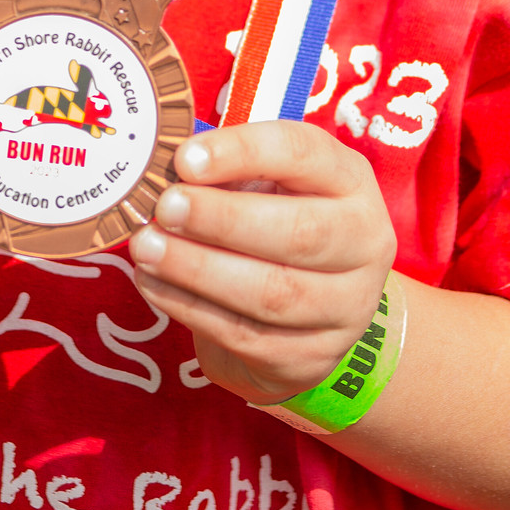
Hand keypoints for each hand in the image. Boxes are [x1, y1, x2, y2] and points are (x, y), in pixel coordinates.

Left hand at [128, 120, 395, 405]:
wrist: (309, 311)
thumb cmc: (274, 221)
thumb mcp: (262, 183)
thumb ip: (225, 174)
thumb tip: (162, 172)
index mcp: (349, 180)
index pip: (303, 153)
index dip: (242, 152)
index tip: (184, 159)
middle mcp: (364, 240)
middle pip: (299, 232)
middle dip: (222, 219)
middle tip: (164, 208)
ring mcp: (347, 306)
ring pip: (273, 292)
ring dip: (198, 269)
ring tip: (146, 249)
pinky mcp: (315, 356)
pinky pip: (247, 335)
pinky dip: (191, 308)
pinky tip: (154, 284)